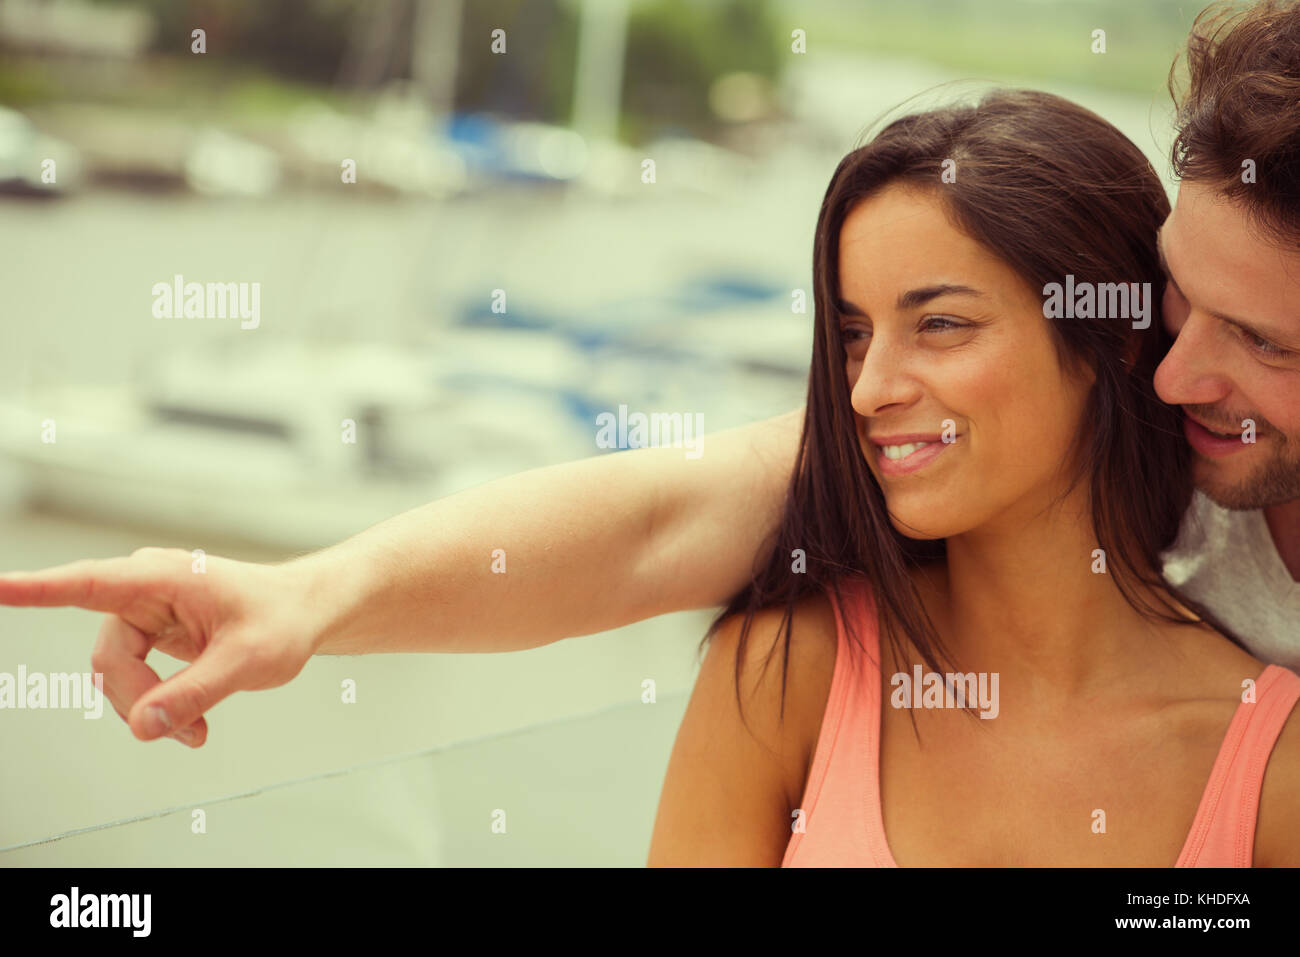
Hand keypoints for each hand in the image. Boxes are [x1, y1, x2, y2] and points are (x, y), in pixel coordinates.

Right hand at [0, 547, 319, 746]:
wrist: (304, 613)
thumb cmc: (283, 619)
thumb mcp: (250, 660)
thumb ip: (195, 693)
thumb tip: (143, 726)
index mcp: (164, 576)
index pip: (87, 583)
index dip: (37, 589)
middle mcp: (145, 588)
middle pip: (110, 655)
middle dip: (141, 699)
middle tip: (189, 730)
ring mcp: (144, 611)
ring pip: (118, 672)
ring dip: (152, 707)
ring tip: (197, 730)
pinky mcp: (150, 632)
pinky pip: (133, 677)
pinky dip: (157, 704)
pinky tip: (190, 723)